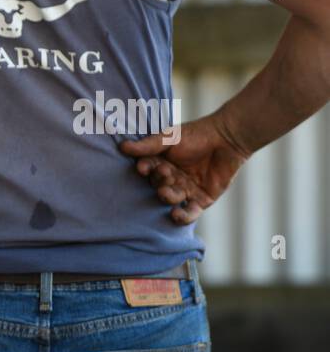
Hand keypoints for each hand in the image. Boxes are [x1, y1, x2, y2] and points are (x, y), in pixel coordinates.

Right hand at [120, 114, 250, 224]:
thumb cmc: (198, 134)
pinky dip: (182, 216)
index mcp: (162, 163)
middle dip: (159, 182)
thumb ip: (147, 145)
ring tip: (166, 192)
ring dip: (167, 197)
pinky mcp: (202, 200)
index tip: (143, 168)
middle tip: (165, 174)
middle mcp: (173, 178)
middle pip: (158, 185)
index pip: (148, 170)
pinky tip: (176, 214)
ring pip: (171, 199)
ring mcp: (187, 190)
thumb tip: (122, 146)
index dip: (145, 170)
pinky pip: (190, 212)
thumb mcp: (170, 138)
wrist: (229, 138)